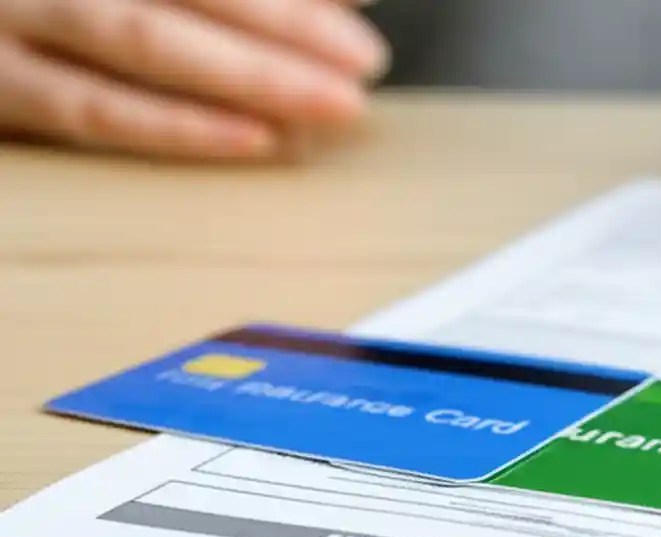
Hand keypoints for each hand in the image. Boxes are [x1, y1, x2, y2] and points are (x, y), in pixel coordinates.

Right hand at [0, 0, 386, 159]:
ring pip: (148, 40)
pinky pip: (95, 110)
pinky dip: (180, 126)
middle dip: (288, 23)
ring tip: (335, 104)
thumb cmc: (70, 6)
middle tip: (365, 60)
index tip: (362, 5)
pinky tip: (254, 139)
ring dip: (252, 75)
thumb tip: (340, 2)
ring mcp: (15, 14)